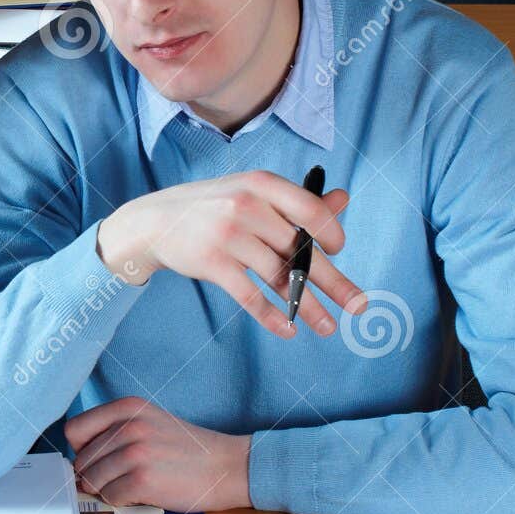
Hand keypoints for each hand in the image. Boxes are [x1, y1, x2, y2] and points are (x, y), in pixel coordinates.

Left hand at [66, 396, 251, 512]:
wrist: (227, 466)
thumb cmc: (186, 449)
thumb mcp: (149, 421)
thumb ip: (114, 431)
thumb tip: (78, 461)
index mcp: (127, 407)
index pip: (74, 429)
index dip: (81, 450)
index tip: (95, 459)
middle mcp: (129, 426)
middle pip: (81, 459)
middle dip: (92, 474)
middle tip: (114, 480)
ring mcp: (135, 453)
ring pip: (92, 480)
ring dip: (105, 490)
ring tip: (127, 487)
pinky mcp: (143, 480)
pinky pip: (110, 497)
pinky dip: (120, 501)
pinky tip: (139, 495)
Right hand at [95, 170, 364, 338]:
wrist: (154, 221)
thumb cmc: (212, 207)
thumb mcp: (252, 194)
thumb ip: (296, 201)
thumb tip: (343, 198)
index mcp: (262, 184)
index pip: (311, 210)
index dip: (332, 233)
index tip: (337, 250)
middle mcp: (246, 205)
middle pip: (301, 250)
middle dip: (335, 282)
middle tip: (360, 306)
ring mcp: (228, 234)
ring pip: (280, 277)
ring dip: (308, 308)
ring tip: (327, 327)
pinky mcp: (211, 262)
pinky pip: (249, 295)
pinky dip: (272, 316)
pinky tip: (287, 330)